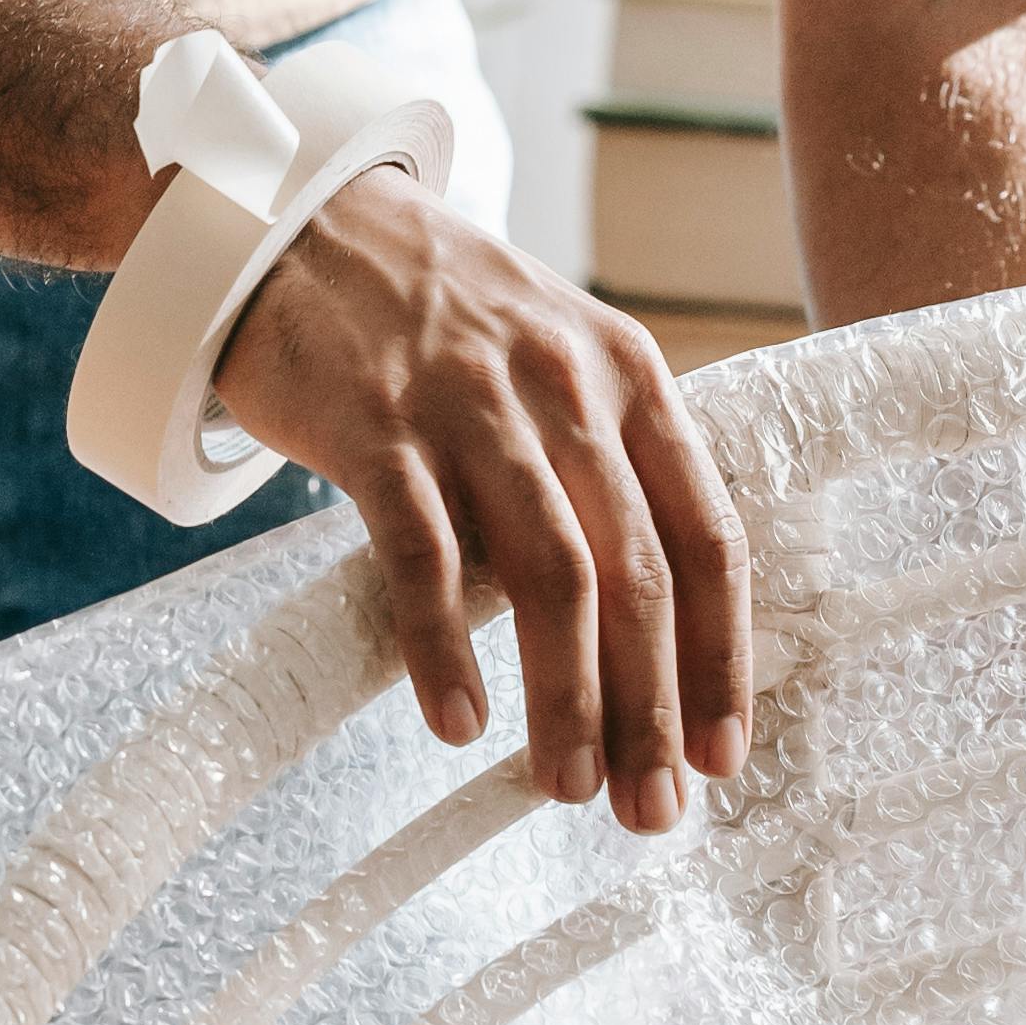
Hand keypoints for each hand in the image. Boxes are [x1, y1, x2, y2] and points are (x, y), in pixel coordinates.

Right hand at [211, 176, 750, 832]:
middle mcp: (564, 387)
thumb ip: (606, 463)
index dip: (723, 655)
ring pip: (547, 573)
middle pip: (636, 571)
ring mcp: (469, 403)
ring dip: (568, 696)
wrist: (300, 213)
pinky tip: (458, 720)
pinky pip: (421, 551)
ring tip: (568, 788)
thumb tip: (656, 622)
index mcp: (629, 376)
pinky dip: (444, 644)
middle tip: (653, 811)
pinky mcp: (373, 423)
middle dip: (654, 707)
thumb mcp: (554, 356)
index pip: (707, 535)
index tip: (725, 755)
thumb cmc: (440, 313)